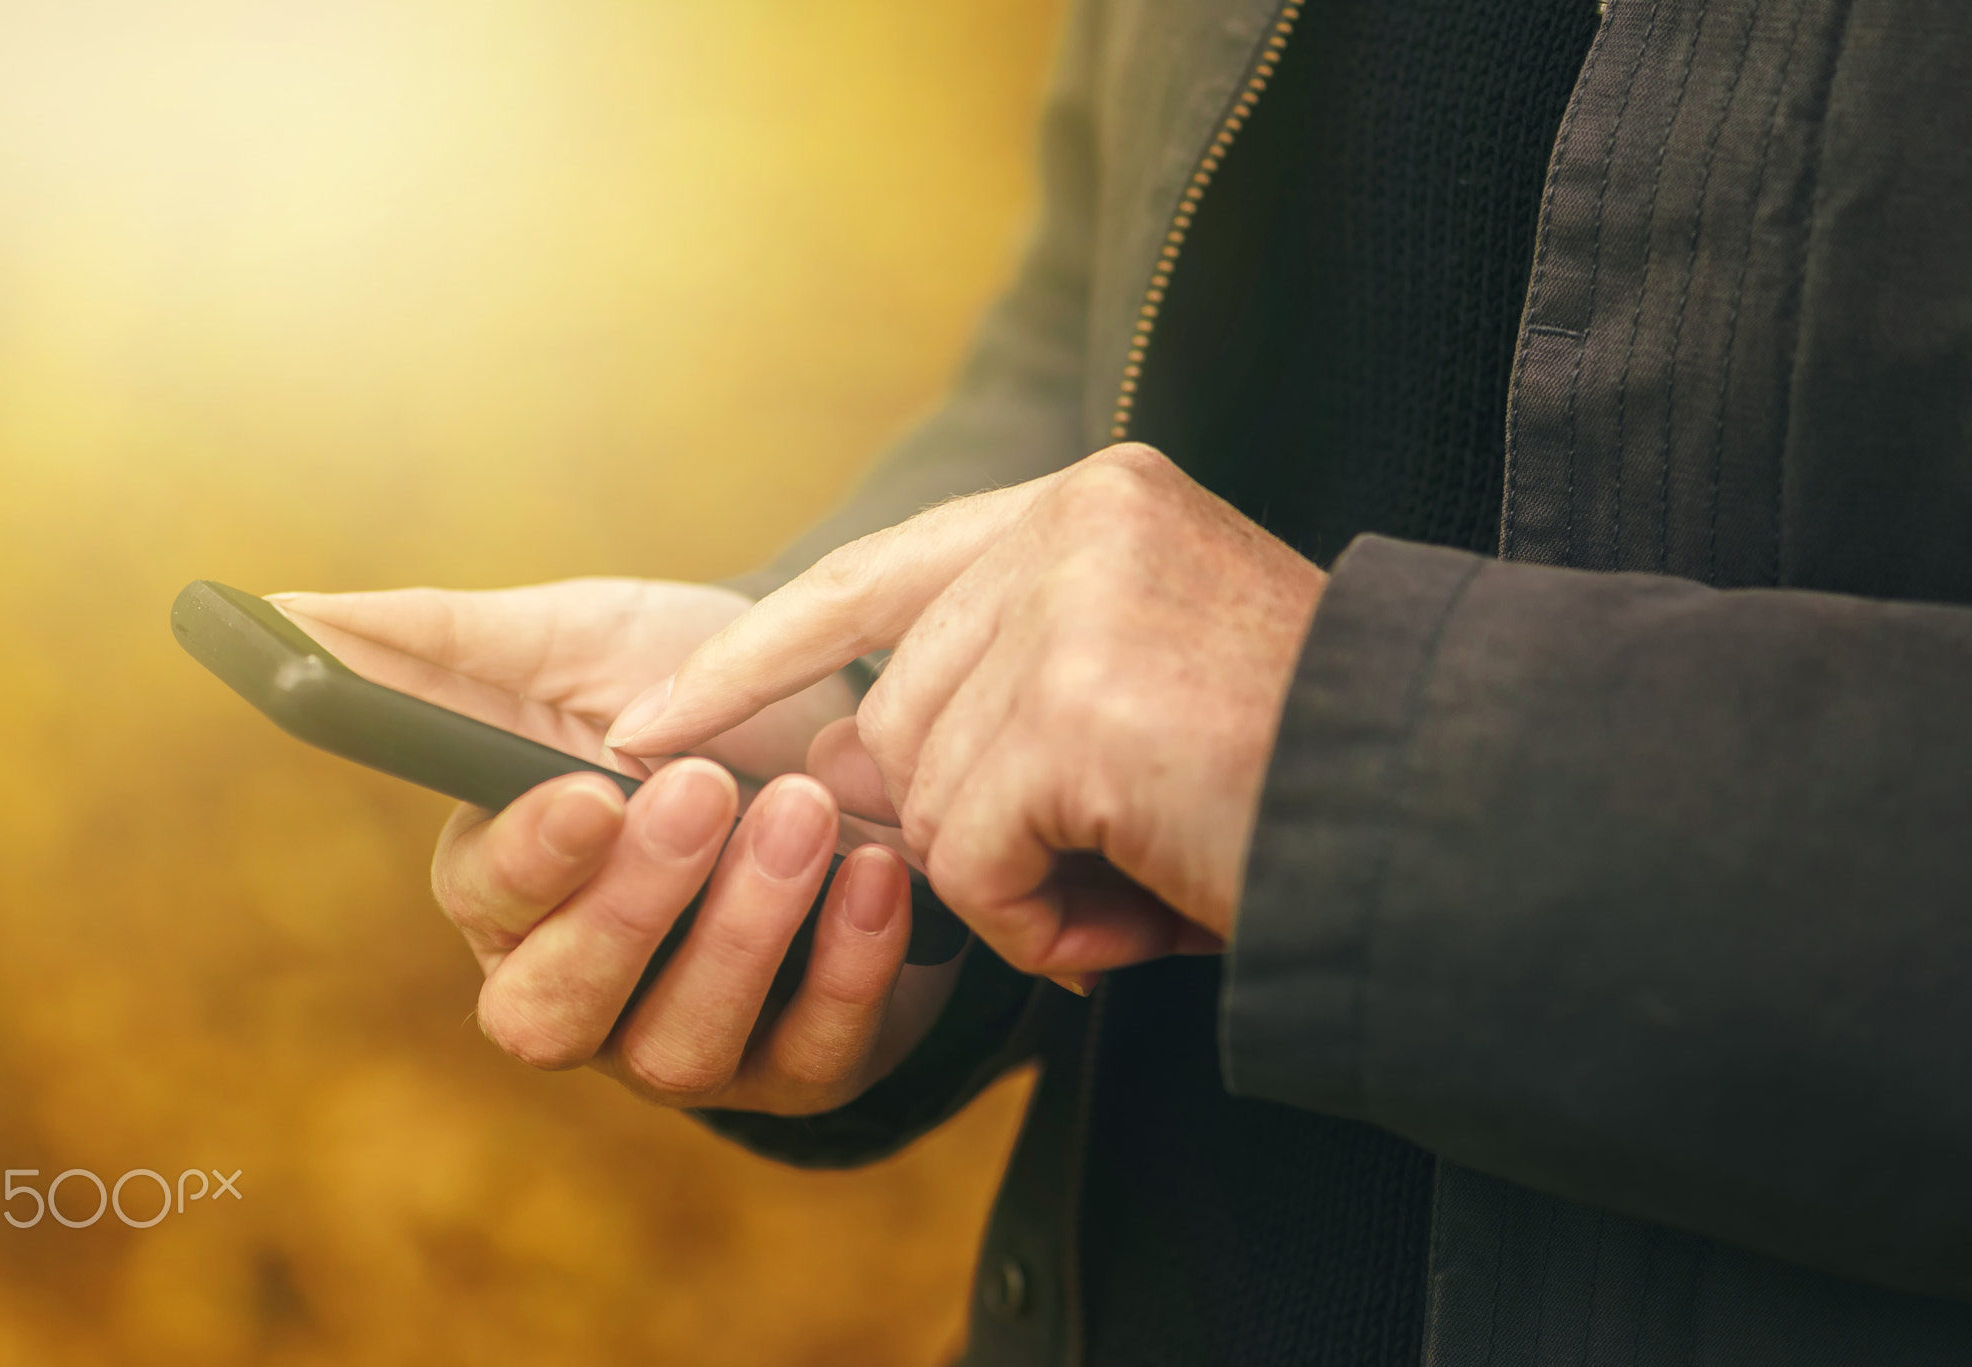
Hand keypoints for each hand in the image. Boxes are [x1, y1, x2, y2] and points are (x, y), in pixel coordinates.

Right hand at [275, 578, 960, 1111]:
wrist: (839, 724)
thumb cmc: (682, 686)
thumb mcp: (574, 644)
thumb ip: (440, 641)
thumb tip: (283, 608)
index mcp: (505, 894)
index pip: (489, 908)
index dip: (534, 859)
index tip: (593, 786)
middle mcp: (580, 988)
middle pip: (556, 1016)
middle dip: (634, 909)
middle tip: (706, 789)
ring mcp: (686, 1040)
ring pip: (681, 1048)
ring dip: (745, 930)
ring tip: (803, 812)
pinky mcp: (799, 1064)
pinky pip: (813, 1051)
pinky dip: (848, 965)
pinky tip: (879, 872)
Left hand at [602, 446, 1328, 977]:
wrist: (1453, 814)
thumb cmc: (1301, 777)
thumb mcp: (1137, 703)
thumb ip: (997, 700)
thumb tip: (851, 769)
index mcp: (1087, 506)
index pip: (866, 582)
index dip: (754, 667)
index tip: (645, 728)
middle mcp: (1071, 522)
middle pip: (897, 719)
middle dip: (965, 822)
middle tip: (1100, 861)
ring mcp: (1071, 602)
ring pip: (928, 796)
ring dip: (1020, 880)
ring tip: (1143, 876)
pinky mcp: (1075, 703)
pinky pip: (972, 858)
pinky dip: (1041, 919)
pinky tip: (1140, 903)